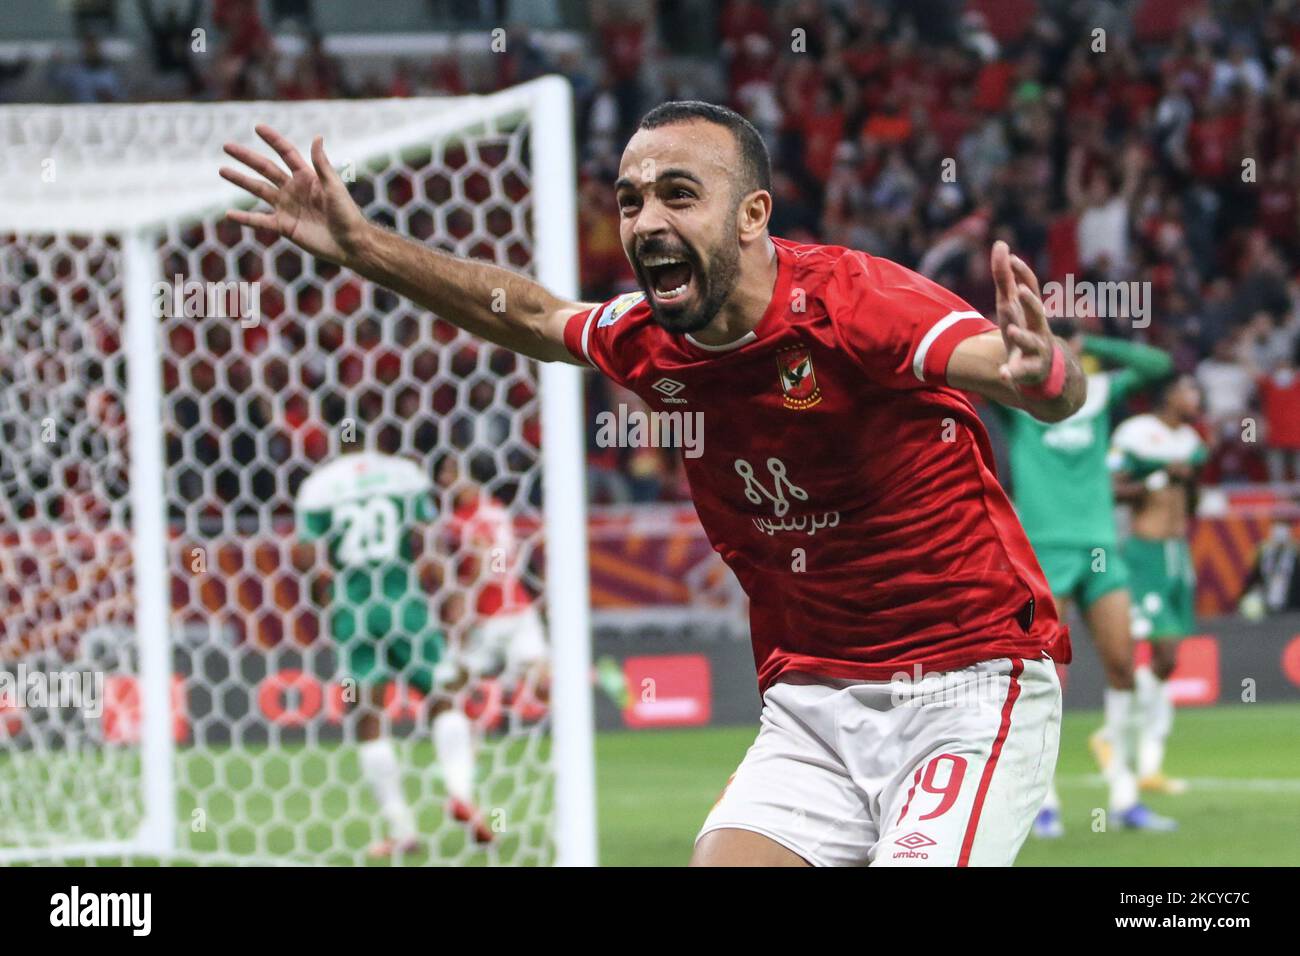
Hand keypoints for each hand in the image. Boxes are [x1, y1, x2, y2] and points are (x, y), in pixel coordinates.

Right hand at [219, 126, 367, 265]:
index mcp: (307, 177)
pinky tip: (229, 214)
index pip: (286, 153)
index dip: (273, 140)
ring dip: (240, 180)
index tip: (258, 127)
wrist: (350, 244)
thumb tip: (317, 136)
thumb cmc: (347, 214)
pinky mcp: (284, 227)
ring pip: (258, 190)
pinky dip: (245, 218)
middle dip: (247, 157)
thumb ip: (322, 164)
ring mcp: (287, 207)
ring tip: (222, 170)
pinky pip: (260, 221)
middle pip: (266, 169)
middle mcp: (294, 189)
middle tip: (227, 146)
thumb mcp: (334, 187)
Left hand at [990, 239, 1055, 389]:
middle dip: (1031, 302)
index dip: (1022, 274)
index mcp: (1031, 311)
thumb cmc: (1024, 329)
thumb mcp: (1012, 305)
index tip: (1012, 258)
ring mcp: (1035, 350)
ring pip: (1030, 342)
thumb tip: (1000, 245)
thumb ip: (1005, 278)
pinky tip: (1004, 373)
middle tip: (1021, 292)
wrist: (1041, 370)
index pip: (1031, 289)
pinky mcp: (1027, 371)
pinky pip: (1019, 372)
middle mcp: (1037, 328)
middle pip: (1037, 313)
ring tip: (1013, 330)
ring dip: (1021, 336)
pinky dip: (1011, 373)